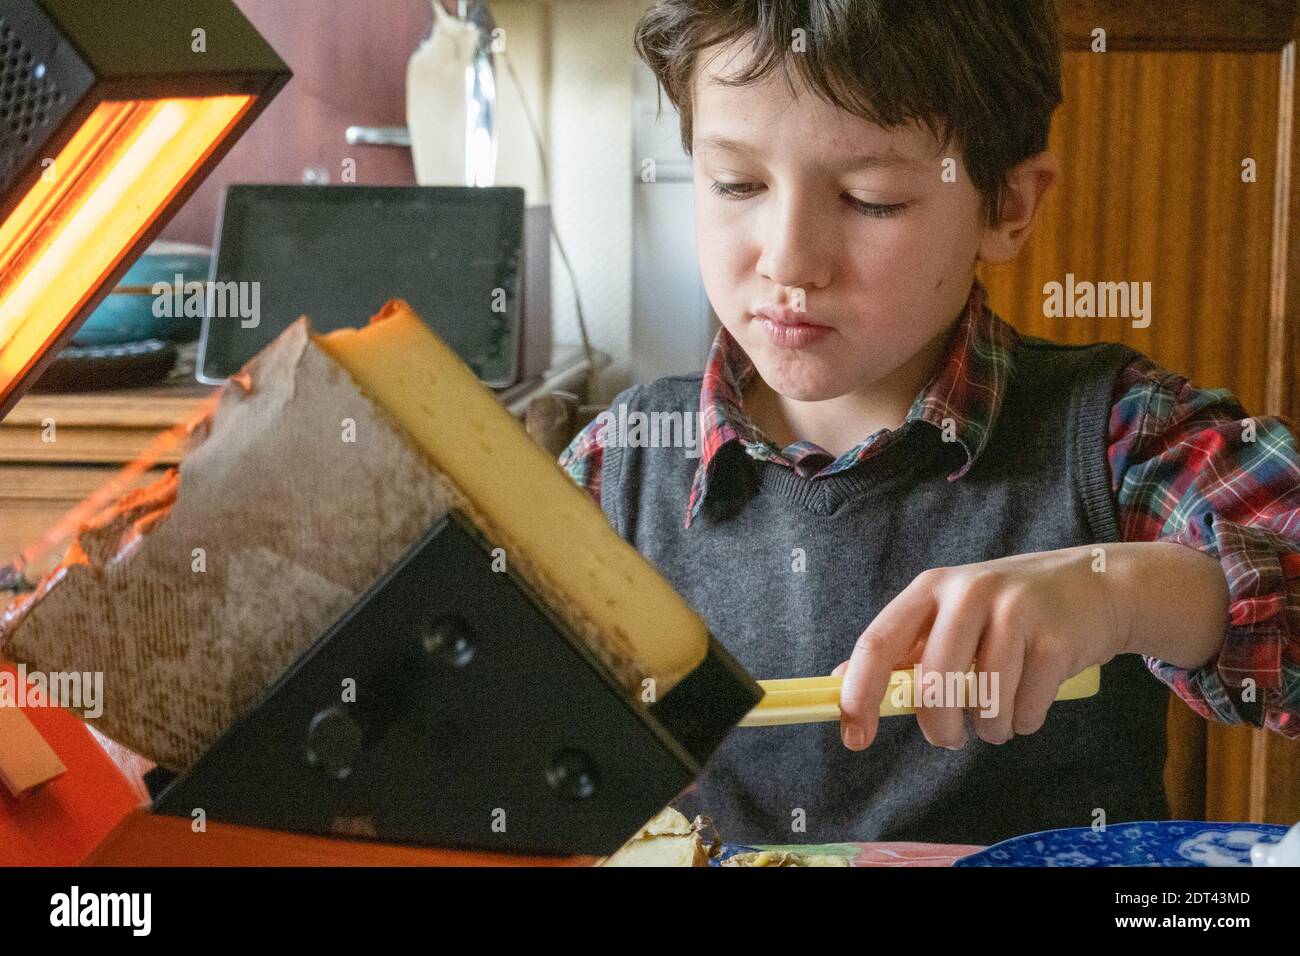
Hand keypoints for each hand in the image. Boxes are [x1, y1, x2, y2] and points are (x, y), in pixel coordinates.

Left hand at [834, 545, 1133, 751]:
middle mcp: (968, 593)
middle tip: (949, 738)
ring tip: (999, 715)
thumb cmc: (1010, 609)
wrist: (1095, 585)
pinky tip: (1032, 698)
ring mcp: (1015, 612)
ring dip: (989, 729)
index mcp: (930, 589)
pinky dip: (1024, 721)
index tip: (855, 737)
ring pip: (982, 704)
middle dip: (939, 728)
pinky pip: (1026, 710)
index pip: (877, 643)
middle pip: (932, 685)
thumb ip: (902, 649)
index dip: (859, 694)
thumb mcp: (951, 614)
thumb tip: (839, 679)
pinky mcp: (1056, 639)